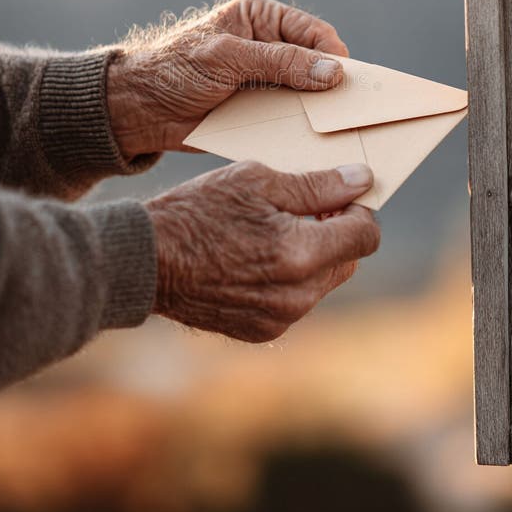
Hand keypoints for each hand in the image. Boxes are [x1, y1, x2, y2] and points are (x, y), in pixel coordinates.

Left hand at [107, 0, 348, 159]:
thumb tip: (333, 72)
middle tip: (353, 111)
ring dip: (320, 113)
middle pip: (317, 66)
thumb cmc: (174, 69)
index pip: (314, 33)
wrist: (137, 110)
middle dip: (332, 87)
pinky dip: (302, 132)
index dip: (334, 56)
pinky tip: (315, 146)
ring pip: (308, 97)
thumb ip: (279, 63)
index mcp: (262, 19)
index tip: (347, 81)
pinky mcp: (260, 113)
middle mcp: (270, 48)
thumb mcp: (227, 59)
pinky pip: (290, 121)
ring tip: (340, 132)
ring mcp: (267, 83)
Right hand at [147, 160, 378, 342]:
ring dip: (314, 256)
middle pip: (348, 261)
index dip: (358, 210)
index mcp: (300, 254)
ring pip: (323, 282)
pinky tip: (256, 257)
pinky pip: (297, 301)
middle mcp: (297, 296)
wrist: (145, 261)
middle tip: (304, 209)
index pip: (366, 235)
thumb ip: (316, 185)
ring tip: (273, 231)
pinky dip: (290, 279)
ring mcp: (280, 319)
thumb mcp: (255, 180)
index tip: (337, 196)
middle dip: (336, 233)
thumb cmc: (197, 211)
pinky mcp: (262, 332)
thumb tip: (361, 180)